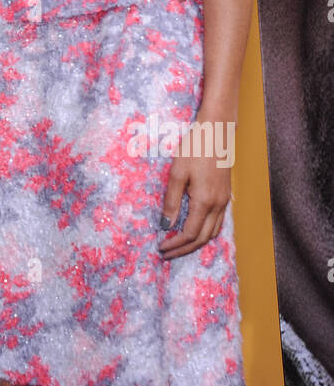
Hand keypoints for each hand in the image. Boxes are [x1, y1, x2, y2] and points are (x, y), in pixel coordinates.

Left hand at [158, 112, 232, 259]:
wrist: (216, 131)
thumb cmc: (194, 148)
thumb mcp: (177, 173)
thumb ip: (172, 202)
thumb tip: (166, 225)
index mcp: (205, 201)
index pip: (189, 234)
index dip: (174, 244)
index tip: (160, 247)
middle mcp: (218, 205)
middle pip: (202, 238)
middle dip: (183, 249)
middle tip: (166, 254)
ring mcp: (225, 201)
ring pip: (213, 233)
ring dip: (195, 243)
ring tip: (179, 246)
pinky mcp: (226, 195)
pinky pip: (218, 223)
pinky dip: (206, 232)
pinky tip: (196, 231)